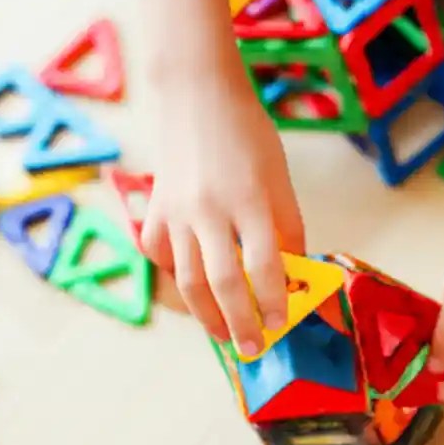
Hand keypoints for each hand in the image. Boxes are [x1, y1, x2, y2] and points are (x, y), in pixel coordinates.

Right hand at [141, 75, 304, 354]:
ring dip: (207, 316)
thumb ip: (286, 228)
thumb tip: (290, 275)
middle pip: (223, 283)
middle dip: (240, 324)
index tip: (280, 322)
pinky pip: (163, 257)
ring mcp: (176, 212)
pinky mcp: (154, 211)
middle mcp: (209, 210)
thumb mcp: (279, 179)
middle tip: (252, 348)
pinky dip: (178, 277)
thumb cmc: (249, 136)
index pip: (263, 265)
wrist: (197, 96)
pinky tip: (194, 289)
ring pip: (188, 281)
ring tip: (223, 336)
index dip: (273, 300)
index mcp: (249, 200)